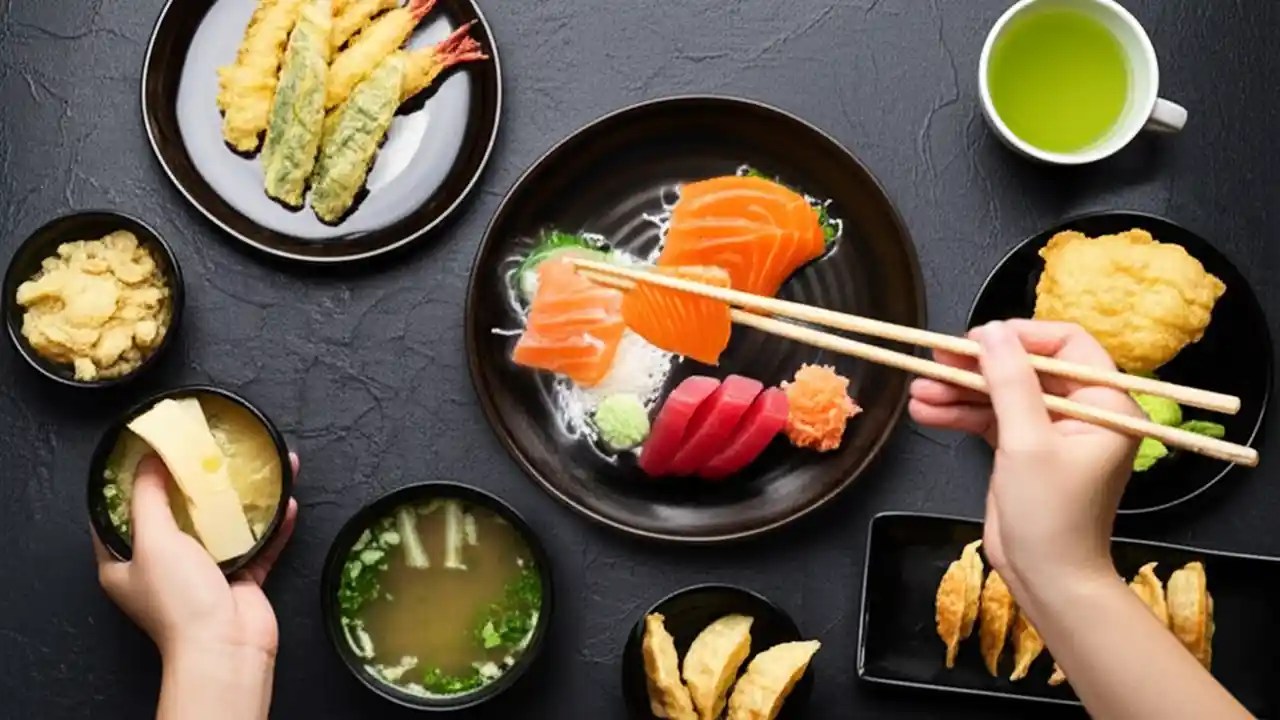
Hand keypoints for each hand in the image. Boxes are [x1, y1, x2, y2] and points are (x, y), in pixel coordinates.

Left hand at [93, 454, 298, 719]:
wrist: (226, 646)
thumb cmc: (180, 600)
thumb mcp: (153, 539)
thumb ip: (149, 496)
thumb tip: (149, 460)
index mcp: (125, 563)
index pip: (117, 516)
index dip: (127, 484)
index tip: (145, 452)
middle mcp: (162, 568)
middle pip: (176, 516)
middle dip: (192, 485)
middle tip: (205, 453)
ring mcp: (204, 573)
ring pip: (222, 527)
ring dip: (241, 501)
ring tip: (257, 470)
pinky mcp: (241, 580)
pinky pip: (258, 545)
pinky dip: (273, 526)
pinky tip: (287, 502)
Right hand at [909, 320, 1140, 591]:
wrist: (1047, 580)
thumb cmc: (1051, 515)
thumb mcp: (1027, 442)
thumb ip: (1009, 381)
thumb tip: (989, 331)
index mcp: (1106, 404)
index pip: (1068, 347)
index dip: (1022, 337)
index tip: (978, 338)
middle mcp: (1082, 412)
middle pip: (1026, 368)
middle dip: (978, 367)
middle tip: (936, 360)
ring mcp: (1050, 432)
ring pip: (1002, 393)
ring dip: (960, 392)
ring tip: (918, 392)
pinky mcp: (1023, 451)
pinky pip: (991, 419)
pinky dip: (960, 414)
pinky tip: (927, 411)